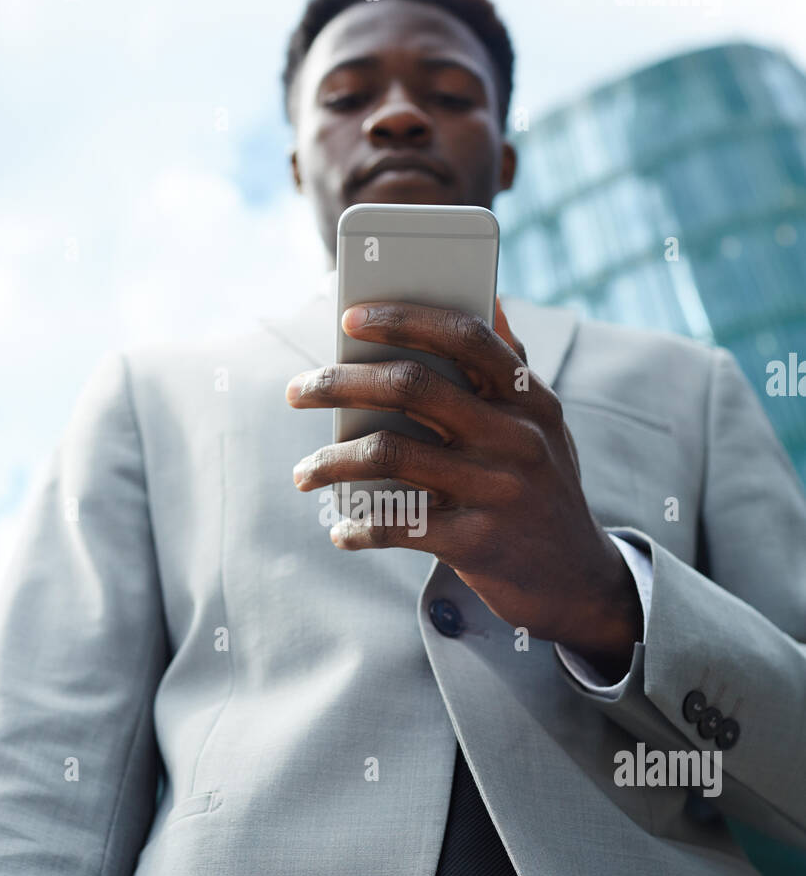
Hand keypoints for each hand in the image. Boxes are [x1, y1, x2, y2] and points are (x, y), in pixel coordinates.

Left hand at [286, 299, 642, 677]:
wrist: (579, 581)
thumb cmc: (542, 489)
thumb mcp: (543, 426)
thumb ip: (511, 368)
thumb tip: (489, 293)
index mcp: (530, 399)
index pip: (466, 335)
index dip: (404, 318)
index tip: (350, 318)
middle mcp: (517, 437)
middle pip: (411, 386)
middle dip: (339, 381)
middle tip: (297, 390)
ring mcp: (497, 490)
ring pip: (389, 454)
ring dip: (330, 461)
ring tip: (305, 472)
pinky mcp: (476, 543)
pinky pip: (396, 524)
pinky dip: (358, 527)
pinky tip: (342, 530)